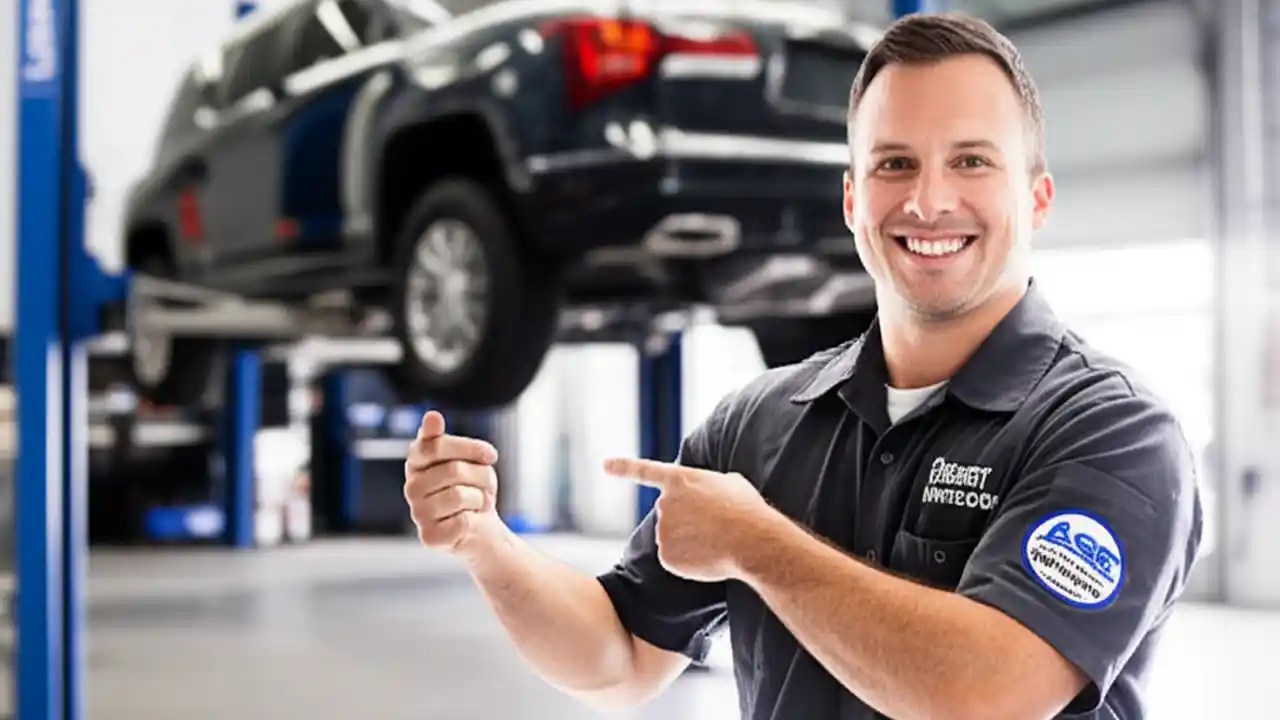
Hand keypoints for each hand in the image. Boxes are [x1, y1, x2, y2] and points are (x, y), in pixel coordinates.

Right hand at [404, 410, 503, 559]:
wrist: (481, 527)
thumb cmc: (473, 487)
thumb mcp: (467, 458)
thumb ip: (447, 440)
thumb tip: (431, 416)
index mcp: (416, 462)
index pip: (433, 446)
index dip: (468, 448)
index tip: (492, 456)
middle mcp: (411, 487)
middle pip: (453, 470)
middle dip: (481, 476)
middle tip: (485, 486)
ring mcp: (417, 514)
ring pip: (458, 496)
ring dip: (479, 499)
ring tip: (476, 503)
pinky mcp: (428, 537)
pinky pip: (462, 521)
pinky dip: (475, 520)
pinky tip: (469, 522)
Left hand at [603, 457, 773, 582]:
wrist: (752, 540)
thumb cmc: (746, 509)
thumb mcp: (729, 483)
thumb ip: (708, 486)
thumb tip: (711, 496)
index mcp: (679, 480)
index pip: (645, 471)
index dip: (624, 468)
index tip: (604, 465)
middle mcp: (664, 504)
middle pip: (670, 515)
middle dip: (687, 521)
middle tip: (714, 526)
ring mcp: (662, 531)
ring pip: (673, 538)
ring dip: (690, 541)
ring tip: (716, 540)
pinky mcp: (666, 556)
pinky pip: (676, 559)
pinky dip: (690, 561)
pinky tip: (709, 556)